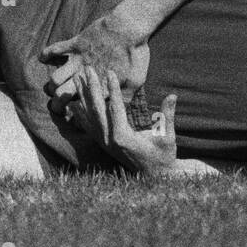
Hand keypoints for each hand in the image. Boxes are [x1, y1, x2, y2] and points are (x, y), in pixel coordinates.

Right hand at [41, 14, 149, 115]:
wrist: (129, 27)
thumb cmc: (136, 54)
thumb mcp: (136, 80)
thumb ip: (126, 96)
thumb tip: (123, 109)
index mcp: (99, 88)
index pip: (79, 109)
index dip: (73, 116)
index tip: (71, 116)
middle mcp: (85, 77)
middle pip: (60, 96)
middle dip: (56, 104)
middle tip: (58, 105)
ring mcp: (78, 61)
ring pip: (54, 78)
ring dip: (53, 83)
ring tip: (56, 85)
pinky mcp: (75, 44)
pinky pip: (54, 50)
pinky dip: (46, 54)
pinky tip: (43, 58)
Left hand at [65, 68, 182, 175]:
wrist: (157, 177)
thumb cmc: (164, 156)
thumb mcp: (168, 136)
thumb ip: (168, 116)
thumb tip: (173, 95)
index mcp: (124, 138)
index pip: (115, 108)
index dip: (112, 89)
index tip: (109, 71)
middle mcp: (110, 141)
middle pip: (97, 110)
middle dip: (92, 88)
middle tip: (87, 68)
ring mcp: (105, 143)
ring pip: (90, 117)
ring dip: (83, 96)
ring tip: (77, 78)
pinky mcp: (104, 145)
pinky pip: (89, 127)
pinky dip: (80, 115)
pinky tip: (73, 104)